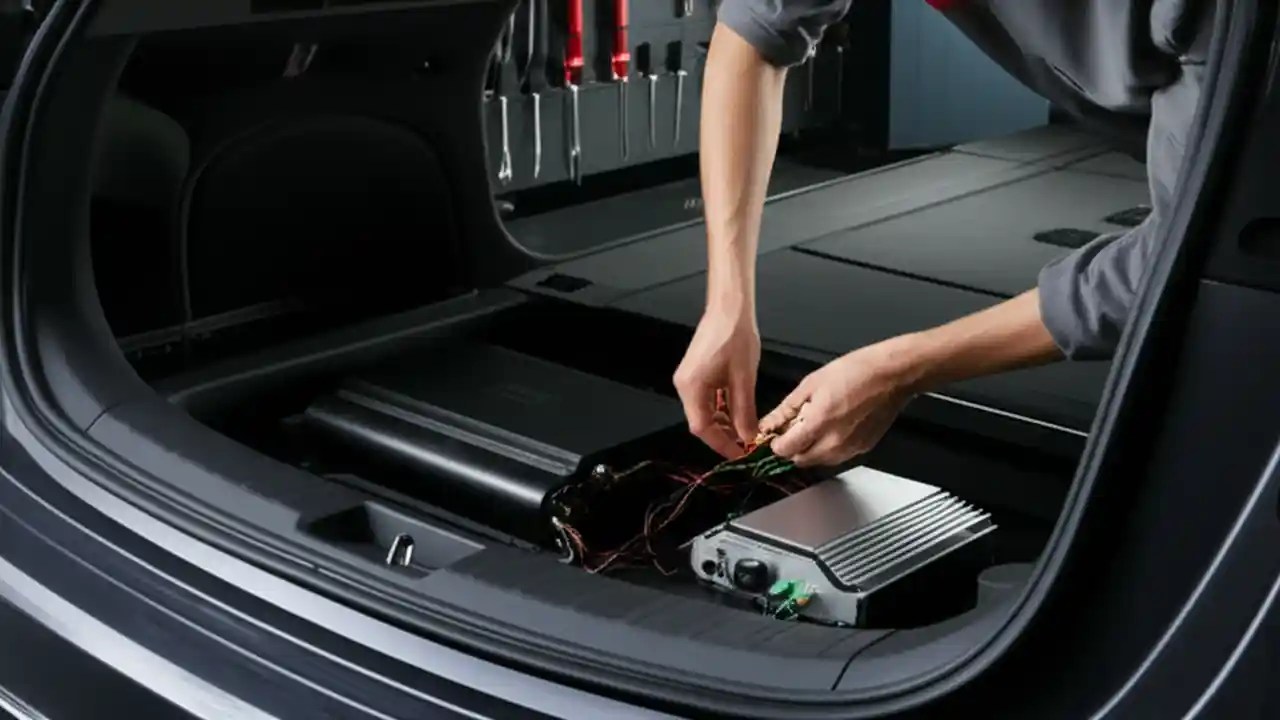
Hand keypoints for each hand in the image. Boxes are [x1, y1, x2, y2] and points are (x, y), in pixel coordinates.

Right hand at [674, 309, 761, 457]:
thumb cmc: (736, 337)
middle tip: (745, 444)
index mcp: (692, 387)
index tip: (739, 454)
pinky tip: (737, 411)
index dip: (720, 444)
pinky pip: (706, 398)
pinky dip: (720, 408)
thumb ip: (744, 411)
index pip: (702, 428)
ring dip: (723, 422)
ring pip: (704, 411)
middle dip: (722, 435)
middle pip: (700, 421)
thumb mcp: (744, 378)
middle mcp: (685, 385)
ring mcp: (688, 379)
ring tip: (745, 429)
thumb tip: (747, 437)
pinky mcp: (695, 373)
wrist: (729, 307)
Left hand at [760, 338, 922, 466]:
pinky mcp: (863, 449)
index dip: (776, 443)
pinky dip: (829, 448)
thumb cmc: (856, 371)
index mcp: (819, 423)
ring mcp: (851, 449)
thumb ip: (787, 408)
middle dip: (792, 447)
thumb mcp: (812, 383)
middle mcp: (835, 443)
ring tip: (815, 425)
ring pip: (819, 461)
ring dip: (810, 449)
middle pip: (800, 460)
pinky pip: (837, 457)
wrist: (892, 375)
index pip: (786, 450)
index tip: (775, 434)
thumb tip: (769, 423)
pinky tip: (833, 427)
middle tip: (794, 429)